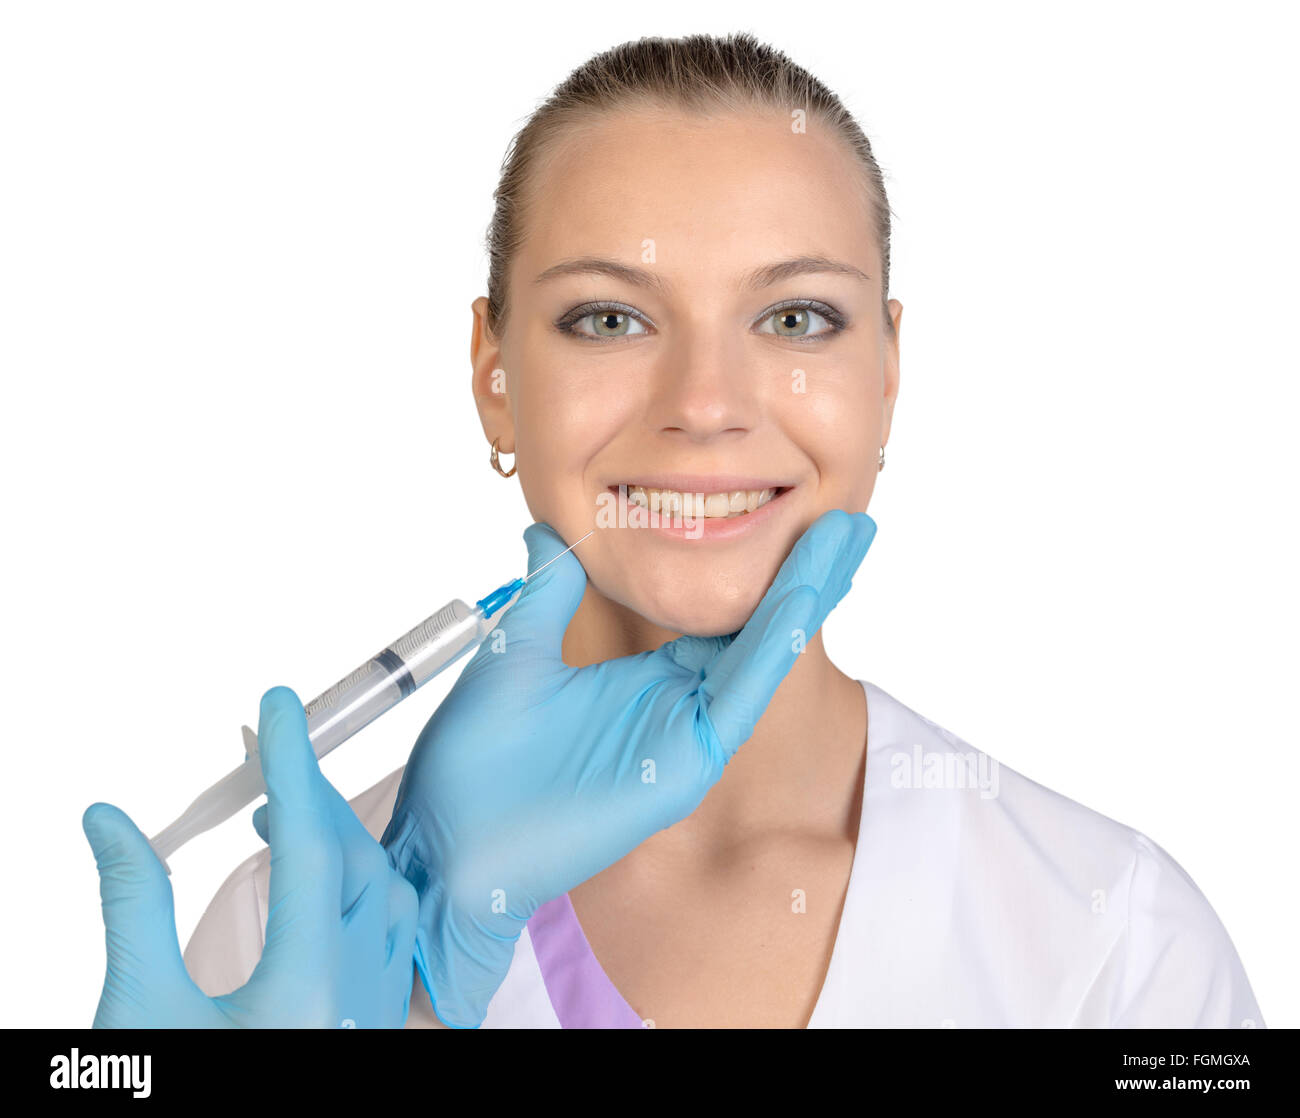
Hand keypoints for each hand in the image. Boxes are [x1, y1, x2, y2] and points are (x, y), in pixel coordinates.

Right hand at [85, 686, 418, 1027]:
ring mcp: (372, 1016)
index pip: (310, 847)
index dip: (291, 765)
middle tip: (266, 752)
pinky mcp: (370, 1028)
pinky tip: (312, 876)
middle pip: (352, 864)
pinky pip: (382, 934)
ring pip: (379, 896)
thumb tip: (108, 816)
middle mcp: (359, 999)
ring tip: (281, 811)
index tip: (277, 704)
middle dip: (309, 800)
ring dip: (334, 842)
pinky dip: (350, 888)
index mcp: (307, 991)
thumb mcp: (138, 1014)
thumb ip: (131, 906)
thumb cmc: (161, 1099)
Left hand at [380, 508, 875, 1027]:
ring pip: (762, 656)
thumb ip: (548, 590)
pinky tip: (801, 596)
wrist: (445, 838)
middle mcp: (674, 706)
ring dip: (807, 595)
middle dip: (806, 576)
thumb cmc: (475, 761)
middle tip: (850, 521)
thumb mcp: (517, 649)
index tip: (789, 514)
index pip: (717, 616)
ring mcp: (685, 736)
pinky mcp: (686, 765)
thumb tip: (548, 530)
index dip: (756, 569)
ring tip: (847, 538)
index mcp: (641, 681)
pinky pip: (741, 695)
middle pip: (757, 631)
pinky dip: (774, 643)